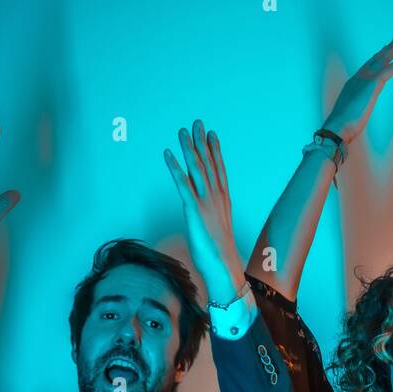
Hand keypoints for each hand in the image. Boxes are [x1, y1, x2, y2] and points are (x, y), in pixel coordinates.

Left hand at [164, 121, 243, 304]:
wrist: (224, 267)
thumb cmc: (220, 255)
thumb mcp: (217, 232)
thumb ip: (212, 220)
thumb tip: (208, 220)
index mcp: (222, 202)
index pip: (219, 171)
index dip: (215, 151)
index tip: (212, 135)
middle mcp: (216, 198)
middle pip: (208, 164)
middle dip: (202, 142)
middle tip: (197, 123)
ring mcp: (205, 203)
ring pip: (196, 169)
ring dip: (188, 149)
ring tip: (182, 132)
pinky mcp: (194, 210)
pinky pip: (182, 184)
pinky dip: (175, 168)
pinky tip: (168, 155)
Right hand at [323, 36, 392, 145]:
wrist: (337, 127)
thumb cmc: (341, 128)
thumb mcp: (348, 118)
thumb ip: (351, 115)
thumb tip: (350, 125)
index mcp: (351, 86)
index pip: (365, 70)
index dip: (374, 61)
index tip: (381, 53)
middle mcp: (357, 79)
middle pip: (373, 61)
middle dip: (384, 51)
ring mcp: (365, 80)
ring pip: (382, 60)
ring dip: (392, 49)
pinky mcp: (374, 84)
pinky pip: (390, 69)